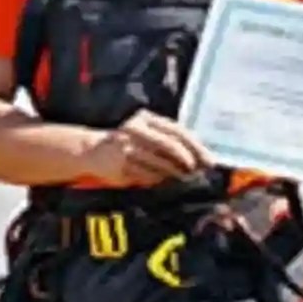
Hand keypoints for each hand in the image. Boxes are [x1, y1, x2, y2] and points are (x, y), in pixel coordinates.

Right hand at [87, 109, 215, 185]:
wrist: (94, 151)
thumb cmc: (130, 144)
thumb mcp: (149, 136)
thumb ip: (171, 143)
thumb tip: (201, 159)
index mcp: (147, 119)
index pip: (177, 131)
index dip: (195, 146)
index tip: (208, 161)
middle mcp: (136, 129)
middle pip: (169, 144)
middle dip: (187, 159)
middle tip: (198, 171)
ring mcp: (127, 146)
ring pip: (159, 161)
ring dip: (176, 173)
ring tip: (186, 179)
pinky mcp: (121, 163)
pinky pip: (147, 174)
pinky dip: (159, 180)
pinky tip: (165, 182)